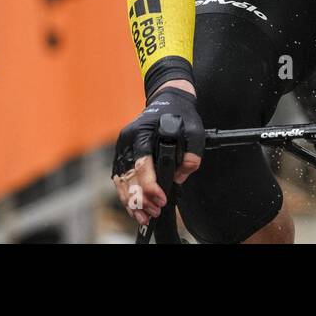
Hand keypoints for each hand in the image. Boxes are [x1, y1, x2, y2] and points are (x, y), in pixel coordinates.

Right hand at [111, 85, 203, 227]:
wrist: (168, 99)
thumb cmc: (180, 113)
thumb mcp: (194, 131)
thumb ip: (192, 155)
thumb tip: (179, 178)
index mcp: (142, 132)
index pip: (142, 164)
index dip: (150, 186)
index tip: (160, 199)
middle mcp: (127, 140)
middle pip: (128, 176)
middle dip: (140, 199)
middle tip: (153, 213)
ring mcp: (122, 147)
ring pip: (121, 180)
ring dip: (131, 202)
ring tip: (143, 217)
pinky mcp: (122, 154)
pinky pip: (121, 178)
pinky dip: (127, 194)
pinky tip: (136, 207)